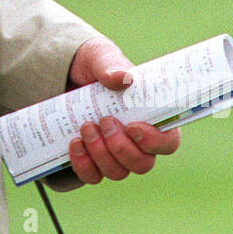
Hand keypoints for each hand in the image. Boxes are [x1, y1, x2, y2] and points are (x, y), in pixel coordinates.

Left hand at [65, 36, 181, 185]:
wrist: (63, 76)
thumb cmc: (94, 66)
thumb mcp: (100, 56)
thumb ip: (111, 64)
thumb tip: (122, 78)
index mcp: (151, 117)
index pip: (168, 142)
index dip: (155, 141)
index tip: (133, 126)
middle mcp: (137, 142)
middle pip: (143, 164)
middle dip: (121, 147)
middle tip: (104, 120)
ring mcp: (114, 155)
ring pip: (118, 172)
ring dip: (100, 153)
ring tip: (85, 126)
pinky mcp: (92, 162)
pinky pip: (92, 176)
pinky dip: (83, 164)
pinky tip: (74, 143)